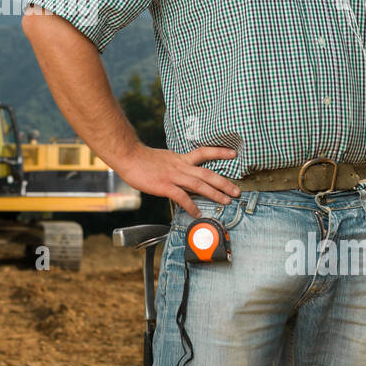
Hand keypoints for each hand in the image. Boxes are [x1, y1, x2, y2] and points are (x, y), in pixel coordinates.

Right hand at [114, 144, 240, 216]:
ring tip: (226, 201)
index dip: (219, 152)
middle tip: (237, 191)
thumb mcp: (163, 158)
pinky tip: (198, 213)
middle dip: (224, 182)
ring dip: (215, 194)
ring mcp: (173, 176)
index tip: (233, 154)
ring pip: (199, 185)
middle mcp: (180, 166)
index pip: (204, 152)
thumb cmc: (141, 159)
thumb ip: (174, 166)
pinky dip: (191, 206)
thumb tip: (181, 174)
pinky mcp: (165, 186)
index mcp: (180, 158)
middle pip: (207, 173)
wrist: (128, 156)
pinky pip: (182, 197)